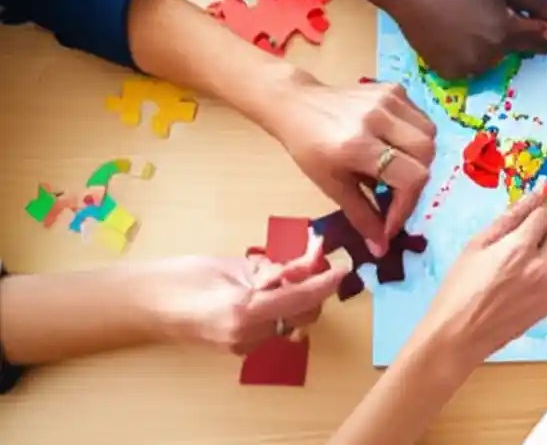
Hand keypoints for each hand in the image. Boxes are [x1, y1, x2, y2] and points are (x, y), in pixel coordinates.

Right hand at [146, 242, 347, 355]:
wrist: (146, 304)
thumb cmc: (183, 276)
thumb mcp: (234, 265)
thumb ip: (274, 268)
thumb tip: (309, 262)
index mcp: (245, 311)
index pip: (302, 297)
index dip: (326, 281)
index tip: (343, 267)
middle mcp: (248, 335)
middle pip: (303, 313)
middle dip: (312, 285)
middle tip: (309, 256)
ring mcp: (244, 346)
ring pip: (291, 320)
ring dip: (297, 295)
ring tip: (285, 270)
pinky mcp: (240, 348)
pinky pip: (274, 325)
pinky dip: (280, 306)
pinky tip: (268, 288)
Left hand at [269, 74, 435, 255]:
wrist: (297, 104)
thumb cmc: (310, 148)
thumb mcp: (332, 186)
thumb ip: (362, 216)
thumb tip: (382, 248)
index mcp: (357, 145)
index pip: (409, 177)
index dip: (406, 206)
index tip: (391, 223)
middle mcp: (376, 119)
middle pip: (426, 154)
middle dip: (417, 181)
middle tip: (396, 192)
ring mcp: (387, 99)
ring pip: (429, 135)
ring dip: (420, 158)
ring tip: (399, 167)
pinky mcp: (394, 88)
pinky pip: (422, 118)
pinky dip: (416, 137)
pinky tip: (397, 144)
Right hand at [334, 0, 546, 80]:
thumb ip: (533, 0)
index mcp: (504, 32)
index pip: (537, 39)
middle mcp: (487, 55)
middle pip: (512, 48)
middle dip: (509, 33)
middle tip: (487, 10)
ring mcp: (466, 67)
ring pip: (491, 59)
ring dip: (489, 44)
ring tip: (466, 19)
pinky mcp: (448, 72)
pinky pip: (469, 65)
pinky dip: (468, 52)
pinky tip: (453, 32)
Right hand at [413, 184, 546, 361]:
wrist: (458, 333)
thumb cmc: (459, 287)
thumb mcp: (477, 244)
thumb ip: (509, 217)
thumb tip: (536, 193)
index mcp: (517, 247)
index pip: (546, 213)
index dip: (539, 208)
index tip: (532, 212)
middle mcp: (539, 265)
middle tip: (538, 228)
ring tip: (543, 250)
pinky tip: (543, 269)